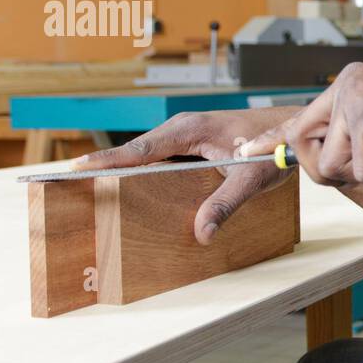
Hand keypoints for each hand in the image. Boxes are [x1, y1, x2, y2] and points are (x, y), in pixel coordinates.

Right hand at [73, 107, 299, 243]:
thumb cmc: (273, 148)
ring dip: (123, 169)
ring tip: (91, 188)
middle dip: (105, 166)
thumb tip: (201, 233)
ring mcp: (187, 135)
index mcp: (189, 130)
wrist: (292, 129)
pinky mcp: (193, 144)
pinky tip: (134, 190)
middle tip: (70, 183)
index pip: (139, 149)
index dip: (107, 161)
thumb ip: (226, 204)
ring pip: (147, 155)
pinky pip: (162, 159)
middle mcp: (182, 129)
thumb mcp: (251, 179)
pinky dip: (145, 172)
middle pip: (135, 152)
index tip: (76, 169)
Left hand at [240, 63, 362, 185]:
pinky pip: (360, 172)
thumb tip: (321, 167)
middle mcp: (348, 83)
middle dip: (334, 170)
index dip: (275, 137)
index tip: (248, 149)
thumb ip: (357, 144)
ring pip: (333, 166)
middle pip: (306, 145)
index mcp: (354, 82)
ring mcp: (354, 98)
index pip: (304, 114)